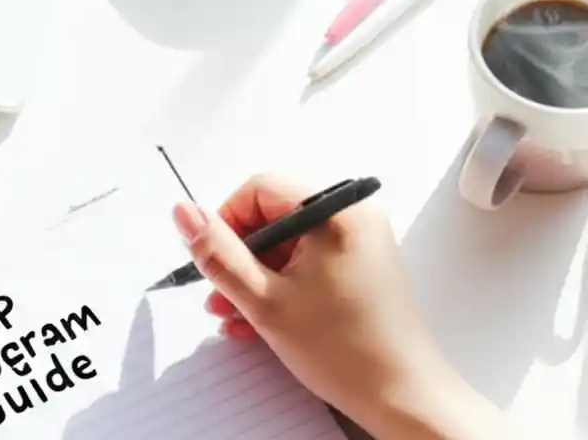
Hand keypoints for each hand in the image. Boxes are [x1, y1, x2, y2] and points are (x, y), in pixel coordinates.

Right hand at [172, 175, 510, 439]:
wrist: (403, 397)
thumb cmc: (346, 350)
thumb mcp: (264, 300)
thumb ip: (218, 253)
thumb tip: (184, 212)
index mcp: (336, 212)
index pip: (260, 189)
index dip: (227, 222)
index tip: (213, 259)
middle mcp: (353, 217)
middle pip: (272, 217)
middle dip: (239, 258)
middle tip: (221, 295)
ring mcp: (360, 242)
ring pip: (286, 244)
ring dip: (254, 277)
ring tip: (234, 317)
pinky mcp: (360, 266)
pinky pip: (307, 262)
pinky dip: (280, 285)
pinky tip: (259, 320)